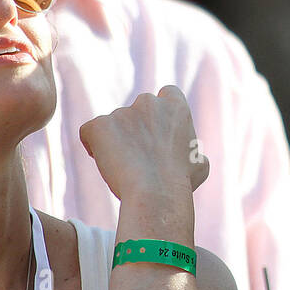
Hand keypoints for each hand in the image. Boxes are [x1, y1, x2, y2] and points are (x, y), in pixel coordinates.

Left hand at [79, 86, 208, 203]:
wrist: (156, 194)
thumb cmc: (181, 184)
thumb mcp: (200, 165)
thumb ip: (191, 150)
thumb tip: (191, 155)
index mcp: (176, 107)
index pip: (167, 95)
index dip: (160, 113)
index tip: (157, 132)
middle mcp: (148, 103)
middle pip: (138, 110)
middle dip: (135, 128)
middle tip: (139, 156)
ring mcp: (122, 112)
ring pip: (114, 125)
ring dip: (116, 141)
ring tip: (124, 168)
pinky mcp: (100, 125)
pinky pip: (90, 132)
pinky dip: (94, 145)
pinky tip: (105, 163)